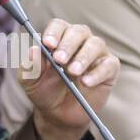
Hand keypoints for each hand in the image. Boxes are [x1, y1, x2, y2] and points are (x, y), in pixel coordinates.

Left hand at [21, 18, 119, 139]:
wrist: (58, 114)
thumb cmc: (44, 90)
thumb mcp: (31, 81)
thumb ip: (30, 66)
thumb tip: (33, 50)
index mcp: (59, 38)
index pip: (59, 26)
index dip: (54, 32)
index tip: (47, 44)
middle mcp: (80, 41)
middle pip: (78, 31)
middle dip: (68, 44)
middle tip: (59, 60)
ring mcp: (96, 54)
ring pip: (96, 44)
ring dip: (83, 57)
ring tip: (73, 72)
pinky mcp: (109, 69)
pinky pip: (109, 65)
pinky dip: (98, 73)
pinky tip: (86, 82)